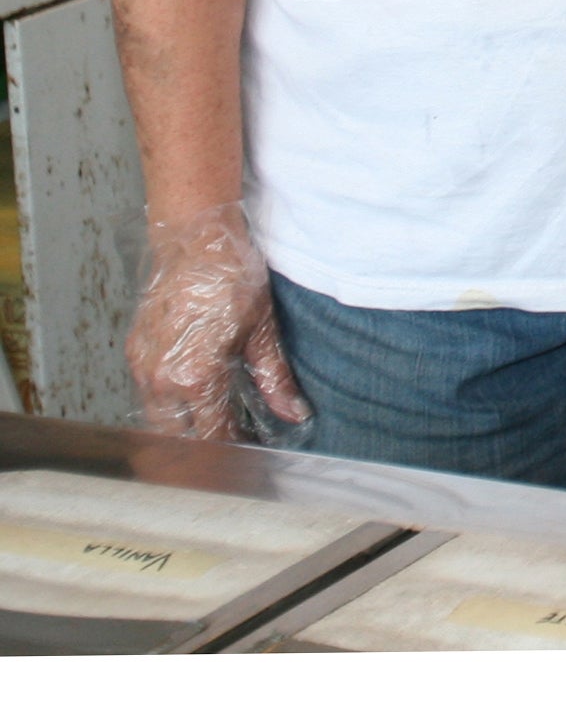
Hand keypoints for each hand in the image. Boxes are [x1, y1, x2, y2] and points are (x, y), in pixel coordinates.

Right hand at [124, 203, 308, 442]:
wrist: (196, 242)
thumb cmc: (230, 278)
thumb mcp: (263, 332)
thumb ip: (275, 379)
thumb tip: (294, 412)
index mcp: (195, 377)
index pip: (212, 434)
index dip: (232, 451)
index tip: (250, 457)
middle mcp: (162, 378)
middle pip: (178, 437)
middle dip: (202, 449)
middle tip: (232, 449)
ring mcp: (143, 366)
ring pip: (158, 419)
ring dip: (183, 428)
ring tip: (215, 427)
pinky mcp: (136, 352)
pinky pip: (147, 394)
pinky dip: (168, 405)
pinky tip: (192, 400)